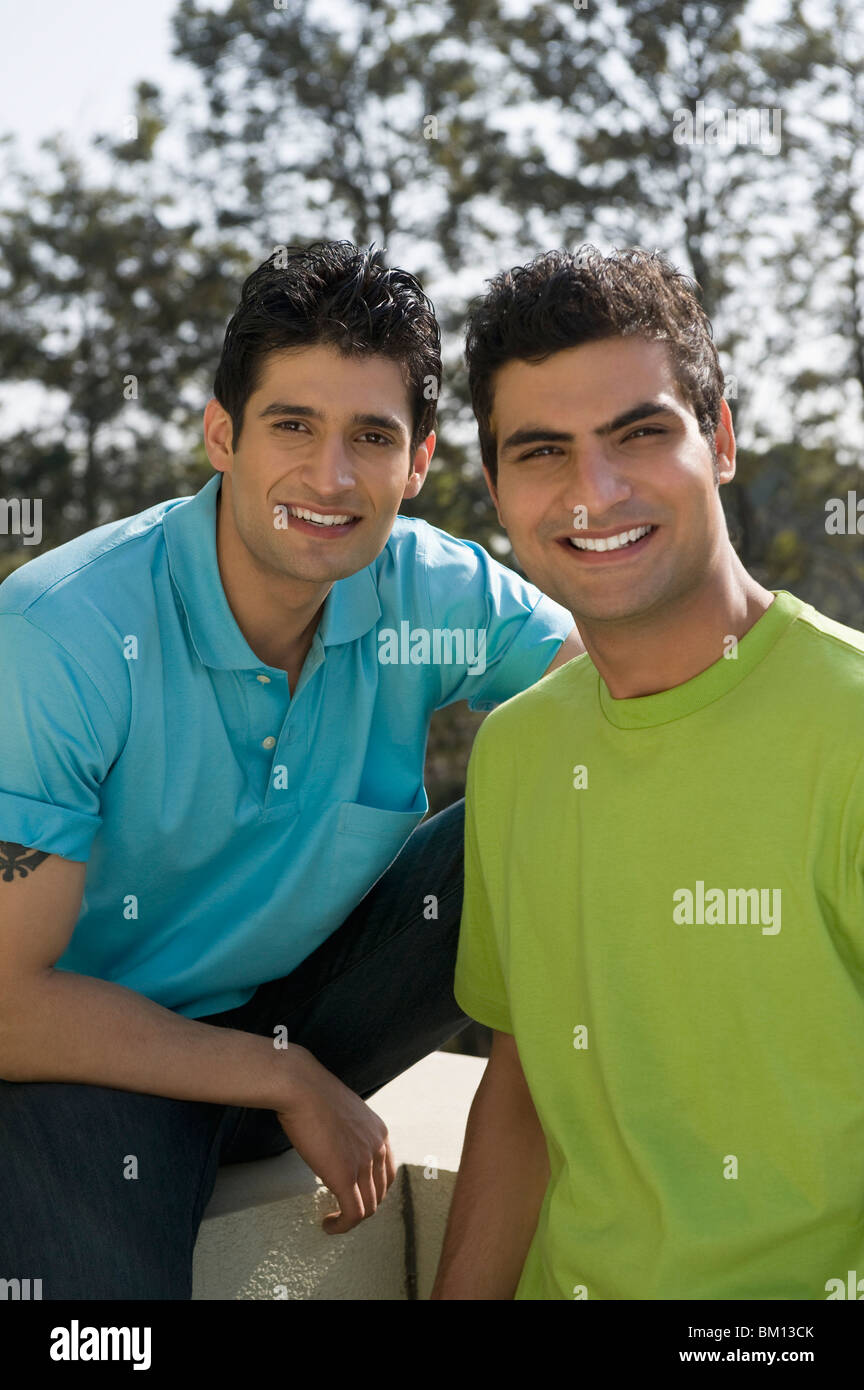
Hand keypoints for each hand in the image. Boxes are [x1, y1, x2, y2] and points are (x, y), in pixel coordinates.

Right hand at [275, 1046, 396, 1233]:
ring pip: (368, 1207)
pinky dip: (343, 1226)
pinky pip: (354, 1214)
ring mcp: (364, 1163)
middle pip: (380, 1193)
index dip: (372, 1190)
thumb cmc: (312, 1094)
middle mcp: (378, 1148)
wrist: (300, 1087)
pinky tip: (328, 1225)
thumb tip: (336, 1149)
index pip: (387, 1173)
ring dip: (350, 1219)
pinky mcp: (345, 1176)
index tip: (353, 1195)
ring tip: (333, 1221)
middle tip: (341, 1210)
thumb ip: (348, 1133)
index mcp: (380, 1132)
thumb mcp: (342, 1112)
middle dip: (362, 1205)